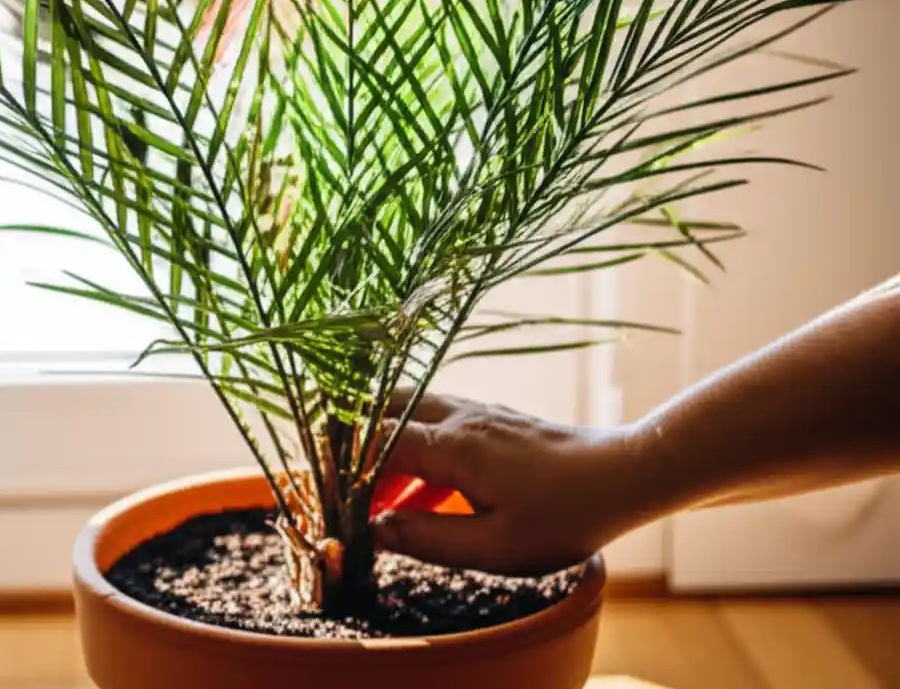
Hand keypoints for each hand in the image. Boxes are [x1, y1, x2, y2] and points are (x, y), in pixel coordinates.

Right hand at [370, 391, 649, 574]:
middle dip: (356, 444)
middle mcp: (459, 418)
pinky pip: (434, 419)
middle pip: (382, 410)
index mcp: (453, 446)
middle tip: (346, 485)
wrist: (625, 473)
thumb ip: (428, 538)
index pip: (375, 442)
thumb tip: (374, 530)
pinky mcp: (492, 418)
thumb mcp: (495, 546)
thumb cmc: (566, 516)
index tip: (330, 496)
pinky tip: (420, 484)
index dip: (345, 467)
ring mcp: (477, 412)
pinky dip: (412, 443)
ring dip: (384, 444)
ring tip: (379, 493)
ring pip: (408, 410)